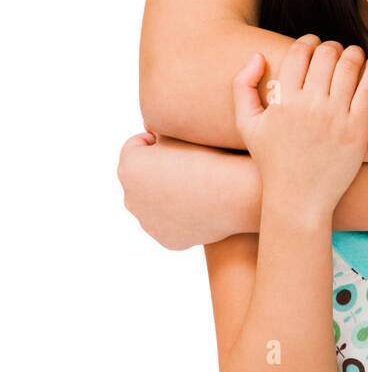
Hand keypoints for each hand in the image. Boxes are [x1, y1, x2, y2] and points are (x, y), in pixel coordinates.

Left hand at [117, 130, 249, 249]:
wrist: (236, 192)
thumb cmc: (210, 156)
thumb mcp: (180, 133)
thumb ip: (158, 131)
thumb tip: (147, 131)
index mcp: (128, 168)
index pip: (135, 146)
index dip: (157, 139)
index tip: (179, 142)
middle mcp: (130, 199)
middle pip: (140, 178)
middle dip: (156, 171)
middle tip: (187, 165)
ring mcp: (147, 224)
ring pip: (152, 203)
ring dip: (165, 194)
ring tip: (195, 185)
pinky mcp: (166, 240)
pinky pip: (168, 223)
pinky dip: (179, 216)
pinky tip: (199, 206)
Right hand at [232, 36, 367, 218]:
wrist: (298, 199)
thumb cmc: (272, 161)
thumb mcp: (247, 124)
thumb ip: (242, 85)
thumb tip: (258, 54)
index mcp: (283, 100)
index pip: (300, 51)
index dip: (308, 40)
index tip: (314, 44)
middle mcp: (309, 105)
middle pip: (326, 53)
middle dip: (331, 45)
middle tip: (334, 51)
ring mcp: (335, 117)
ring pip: (350, 65)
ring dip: (353, 53)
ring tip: (354, 56)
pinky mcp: (357, 129)